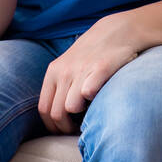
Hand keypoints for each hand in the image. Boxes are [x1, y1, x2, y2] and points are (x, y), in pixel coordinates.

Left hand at [37, 14, 147, 133]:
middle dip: (66, 128)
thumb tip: (54, 116)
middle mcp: (64, 71)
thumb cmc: (92, 53)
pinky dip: (92, 100)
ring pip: (70, 107)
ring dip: (80, 117)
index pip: (44, 109)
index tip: (64, 130)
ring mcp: (82, 70)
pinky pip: (88, 93)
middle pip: (56, 113)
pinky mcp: (101, 68)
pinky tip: (100, 100)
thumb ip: (59, 86)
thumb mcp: (68, 66)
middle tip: (78, 130)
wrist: (117, 31)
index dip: (53, 126)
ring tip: (89, 116)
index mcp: (53, 72)